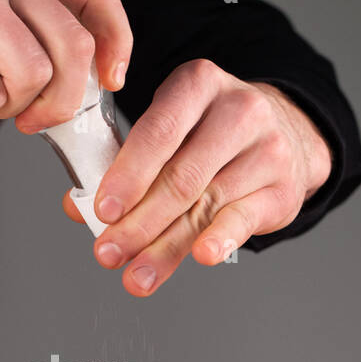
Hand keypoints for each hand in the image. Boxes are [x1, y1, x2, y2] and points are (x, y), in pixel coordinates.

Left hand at [65, 60, 332, 296]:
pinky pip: (244, 219)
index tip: (102, 211)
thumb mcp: (169, 130)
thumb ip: (124, 165)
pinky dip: (220, 240)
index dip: (128, 175)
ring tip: (136, 276)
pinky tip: (201, 256)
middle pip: (180, 177)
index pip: (158, 131)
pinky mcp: (282, 189)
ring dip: (165, 247)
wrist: (283, 134)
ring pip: (205, 206)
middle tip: (108, 252)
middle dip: (138, 222)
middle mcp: (237, 111)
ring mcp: (266, 150)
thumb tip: (77, 207)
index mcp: (197, 85)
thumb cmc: (210, 134)